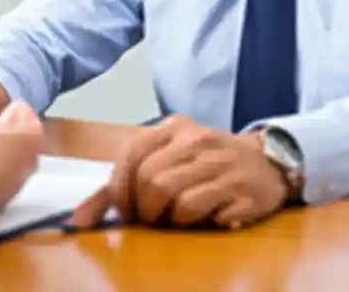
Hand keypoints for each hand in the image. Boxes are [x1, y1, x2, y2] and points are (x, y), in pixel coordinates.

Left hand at [71, 115, 287, 229]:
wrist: (269, 164)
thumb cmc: (209, 165)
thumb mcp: (169, 160)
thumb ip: (124, 184)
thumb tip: (79, 218)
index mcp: (174, 127)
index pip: (131, 153)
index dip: (118, 188)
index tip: (123, 211)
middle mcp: (196, 139)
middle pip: (148, 177)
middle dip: (141, 208)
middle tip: (149, 220)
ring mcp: (220, 162)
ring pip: (169, 193)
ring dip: (164, 217)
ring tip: (174, 220)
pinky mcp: (239, 187)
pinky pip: (197, 208)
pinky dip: (190, 221)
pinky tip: (201, 217)